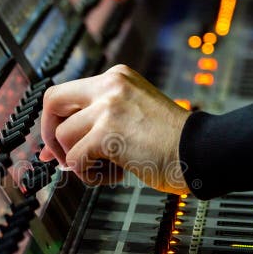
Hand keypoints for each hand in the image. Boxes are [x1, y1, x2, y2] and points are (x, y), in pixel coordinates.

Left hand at [39, 65, 189, 193]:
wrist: (201, 151)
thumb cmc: (172, 142)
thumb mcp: (132, 115)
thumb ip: (97, 123)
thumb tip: (54, 149)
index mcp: (117, 78)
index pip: (67, 92)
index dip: (54, 120)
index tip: (56, 144)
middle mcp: (110, 86)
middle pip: (52, 102)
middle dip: (50, 134)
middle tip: (61, 157)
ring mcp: (108, 107)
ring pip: (63, 137)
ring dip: (78, 161)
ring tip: (106, 169)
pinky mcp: (107, 133)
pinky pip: (75, 159)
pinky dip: (88, 175)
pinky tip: (113, 175)